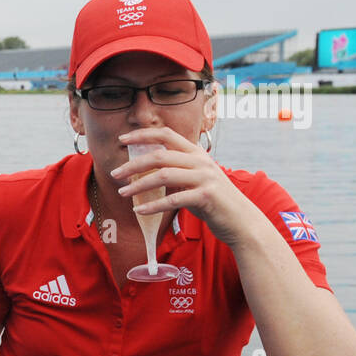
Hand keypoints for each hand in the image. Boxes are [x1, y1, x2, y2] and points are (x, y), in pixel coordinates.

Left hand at [109, 125, 258, 246]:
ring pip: (164, 176)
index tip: (122, 140)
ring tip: (122, 193)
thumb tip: (146, 169)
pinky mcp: (206, 196)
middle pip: (160, 156)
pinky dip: (153, 206)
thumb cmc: (213, 201)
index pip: (166, 134)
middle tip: (115, 174)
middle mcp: (201, 161)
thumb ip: (177, 170)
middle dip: (133, 164)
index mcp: (196, 153)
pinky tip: (139, 211)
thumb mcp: (196, 179)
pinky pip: (173, 200)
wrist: (241, 220)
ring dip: (139, 185)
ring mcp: (205, 178)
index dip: (143, 134)